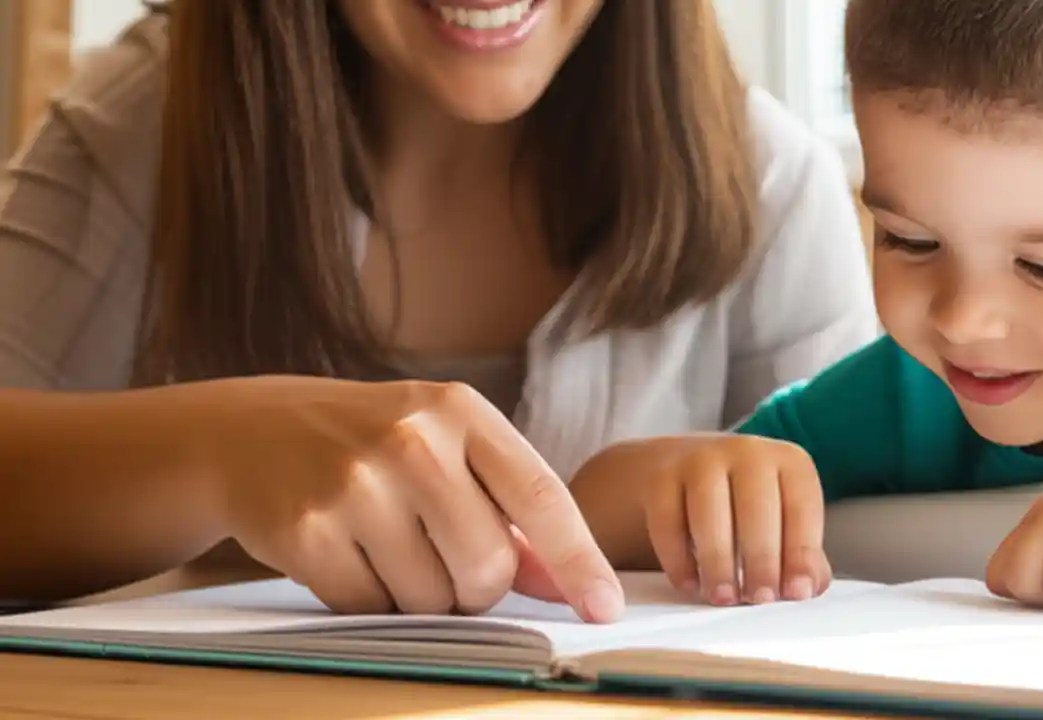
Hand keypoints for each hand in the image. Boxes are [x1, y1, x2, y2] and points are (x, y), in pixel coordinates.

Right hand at [196, 376, 622, 620]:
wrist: (249, 431)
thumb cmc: (370, 442)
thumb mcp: (447, 448)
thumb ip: (511, 511)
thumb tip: (567, 583)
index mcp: (459, 410)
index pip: (542, 497)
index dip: (580, 561)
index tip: (604, 607)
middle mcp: (411, 440)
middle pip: (488, 567)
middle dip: (477, 586)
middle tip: (444, 559)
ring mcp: (354, 483)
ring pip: (431, 599)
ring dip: (421, 596)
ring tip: (388, 546)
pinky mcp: (306, 530)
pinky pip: (371, 609)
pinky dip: (370, 600)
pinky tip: (350, 555)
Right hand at [639, 435, 830, 605]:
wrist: (683, 466)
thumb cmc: (744, 503)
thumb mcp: (782, 519)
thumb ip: (801, 553)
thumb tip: (808, 586)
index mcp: (788, 461)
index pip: (801, 507)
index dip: (800, 553)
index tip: (795, 593)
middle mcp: (747, 451)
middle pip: (756, 510)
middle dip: (760, 561)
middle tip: (758, 600)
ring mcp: (700, 458)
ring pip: (709, 514)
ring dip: (718, 563)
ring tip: (724, 598)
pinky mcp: (660, 475)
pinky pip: (668, 521)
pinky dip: (678, 559)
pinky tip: (690, 584)